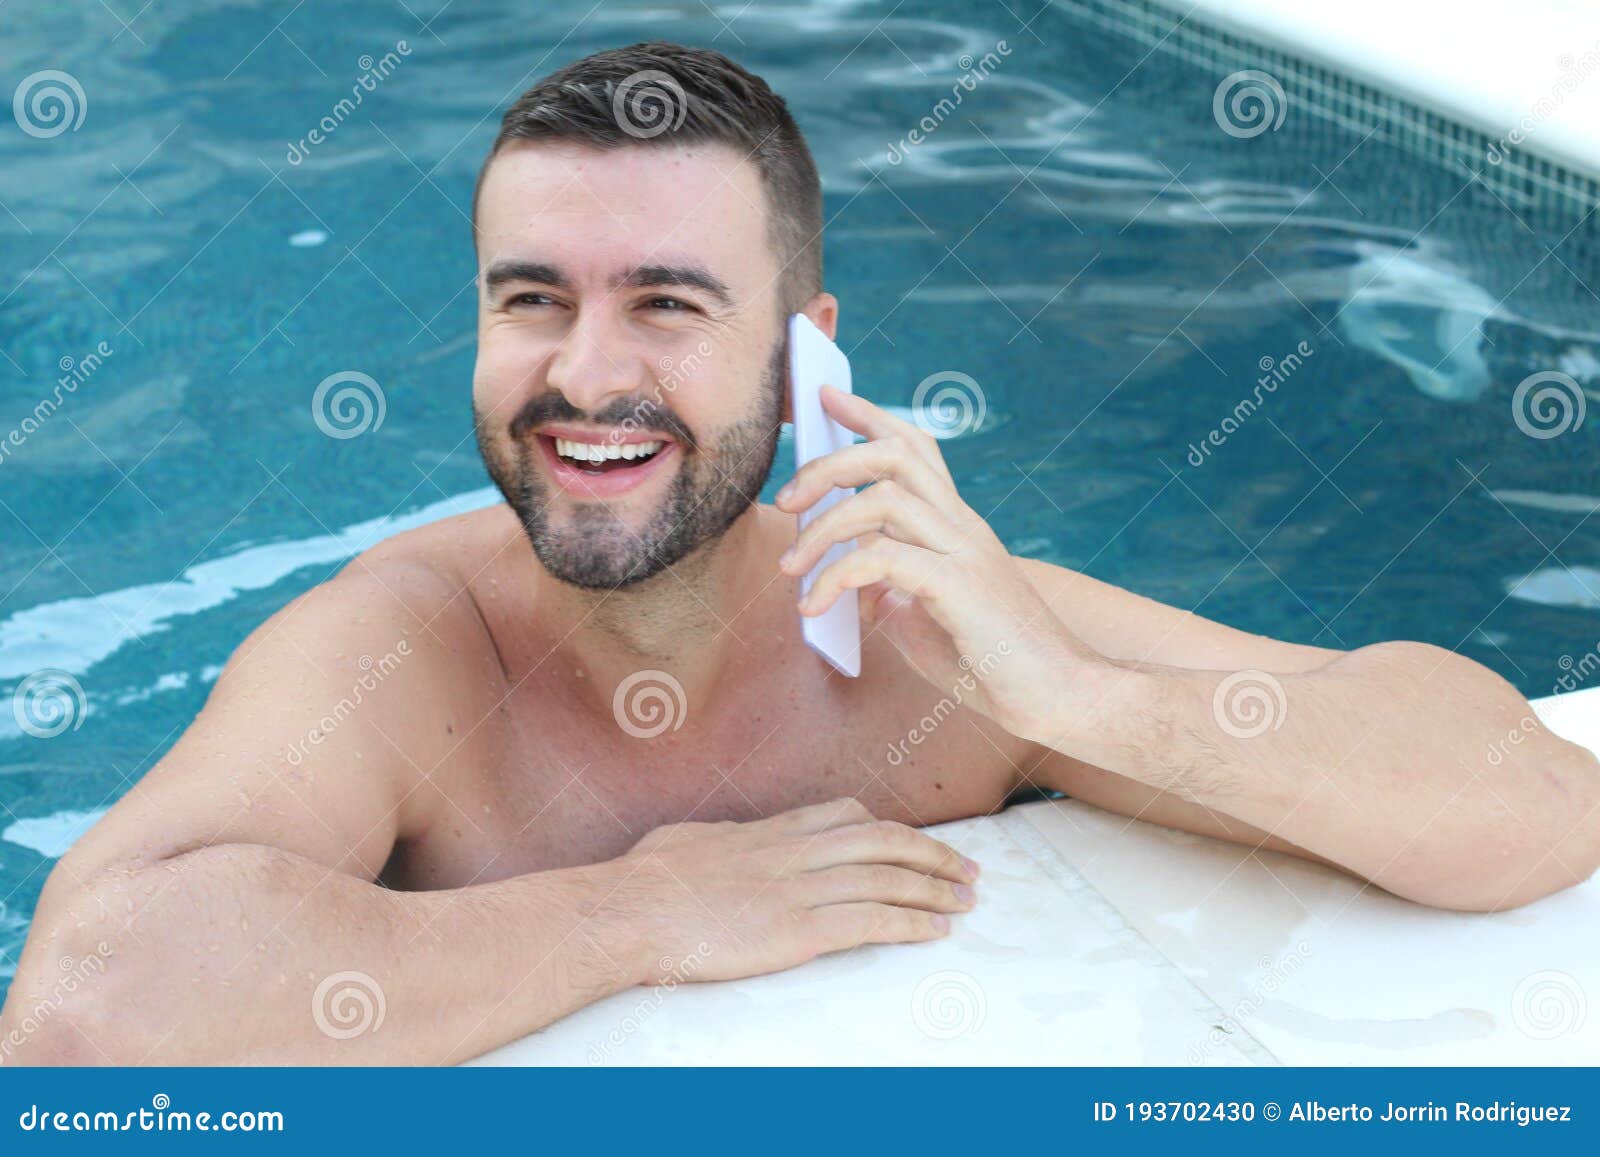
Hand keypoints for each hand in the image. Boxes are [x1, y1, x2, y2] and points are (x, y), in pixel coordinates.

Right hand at [616, 797, 978, 984]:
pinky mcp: (799, 928)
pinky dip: (911, 924)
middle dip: (931, 853)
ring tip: (966, 901)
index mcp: (768, 832)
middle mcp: (793, 851)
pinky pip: (871, 921)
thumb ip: (718, 841)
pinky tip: (935, 931)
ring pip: (887, 877)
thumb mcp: (687, 841)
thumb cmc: (644, 882)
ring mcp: (799, 887)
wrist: (629, 910)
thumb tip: (717, 842)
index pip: (844, 815)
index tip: (910, 840)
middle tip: (966, 869)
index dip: (887, 828)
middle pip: (881, 840)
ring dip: (935, 890)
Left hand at [775, 385, 1100, 741]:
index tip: (827, 396)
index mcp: (957, 527)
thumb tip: (854, 587)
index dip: (869, 415)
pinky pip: (882, 558)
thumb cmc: (997, 664)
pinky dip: (836, 576)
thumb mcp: (927, 622)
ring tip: (790, 568)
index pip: (915, 449)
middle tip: (786, 499)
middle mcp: (963, 527)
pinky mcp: (959, 586)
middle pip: (894, 456)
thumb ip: (892, 596)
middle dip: (830, 464)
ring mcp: (965, 552)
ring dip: (822, 527)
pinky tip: (814, 607)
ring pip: (883, 499)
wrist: (1060, 696)